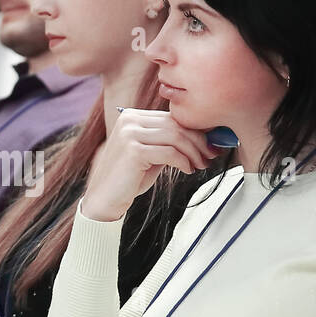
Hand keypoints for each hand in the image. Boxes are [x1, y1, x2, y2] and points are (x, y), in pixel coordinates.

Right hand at [81, 109, 217, 221]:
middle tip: (211, 155)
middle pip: (176, 124)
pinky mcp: (134, 150)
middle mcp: (129, 120)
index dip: (195, 130)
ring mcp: (130, 134)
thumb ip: (167, 141)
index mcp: (132, 116)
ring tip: (201, 165)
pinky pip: (170, 152)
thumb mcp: (150, 154)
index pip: (172, 117)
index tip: (210, 143)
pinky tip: (188, 170)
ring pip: (176, 137)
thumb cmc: (128, 179)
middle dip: (199, 141)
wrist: (104, 199)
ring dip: (194, 152)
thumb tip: (200, 137)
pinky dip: (184, 162)